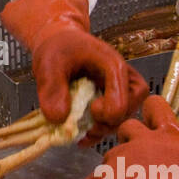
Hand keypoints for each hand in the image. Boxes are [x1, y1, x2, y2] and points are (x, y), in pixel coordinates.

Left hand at [0, 0, 147, 142]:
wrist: (59, 41)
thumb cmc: (58, 47)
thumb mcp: (48, 63)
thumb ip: (52, 88)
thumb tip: (59, 118)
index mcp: (112, 64)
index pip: (123, 99)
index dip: (106, 112)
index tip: (89, 108)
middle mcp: (122, 77)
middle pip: (130, 109)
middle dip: (108, 122)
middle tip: (86, 125)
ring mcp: (119, 89)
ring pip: (124, 117)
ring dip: (103, 129)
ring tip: (81, 131)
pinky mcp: (112, 98)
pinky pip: (114, 119)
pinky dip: (99, 132)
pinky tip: (82, 136)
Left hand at [85, 95, 178, 178]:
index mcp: (169, 140)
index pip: (157, 107)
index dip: (152, 110)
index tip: (150, 117)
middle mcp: (140, 142)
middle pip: (127, 127)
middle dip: (129, 140)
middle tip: (137, 161)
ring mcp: (116, 158)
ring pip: (110, 158)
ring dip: (116, 172)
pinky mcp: (99, 178)